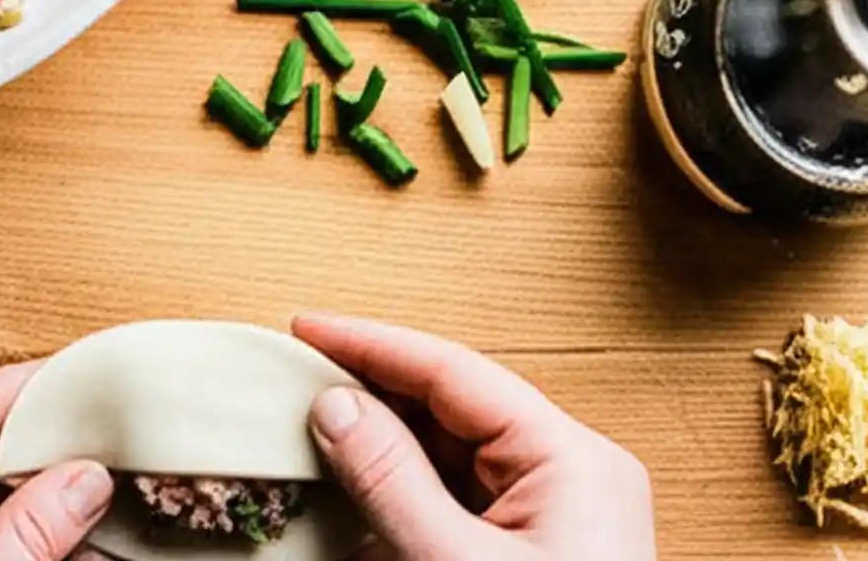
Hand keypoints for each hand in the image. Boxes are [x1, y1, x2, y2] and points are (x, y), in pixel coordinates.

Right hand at [295, 314, 656, 560]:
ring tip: (312, 423)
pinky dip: (400, 489)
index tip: (308, 328)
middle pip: (452, 406)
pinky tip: (353, 483)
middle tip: (297, 374)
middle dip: (373, 388)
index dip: (375, 344)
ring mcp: (550, 512)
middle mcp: (567, 473)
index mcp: (571, 460)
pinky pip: (454, 497)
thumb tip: (336, 408)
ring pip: (449, 451)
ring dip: (381, 440)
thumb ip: (391, 483)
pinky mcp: (528, 547)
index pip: (455, 373)